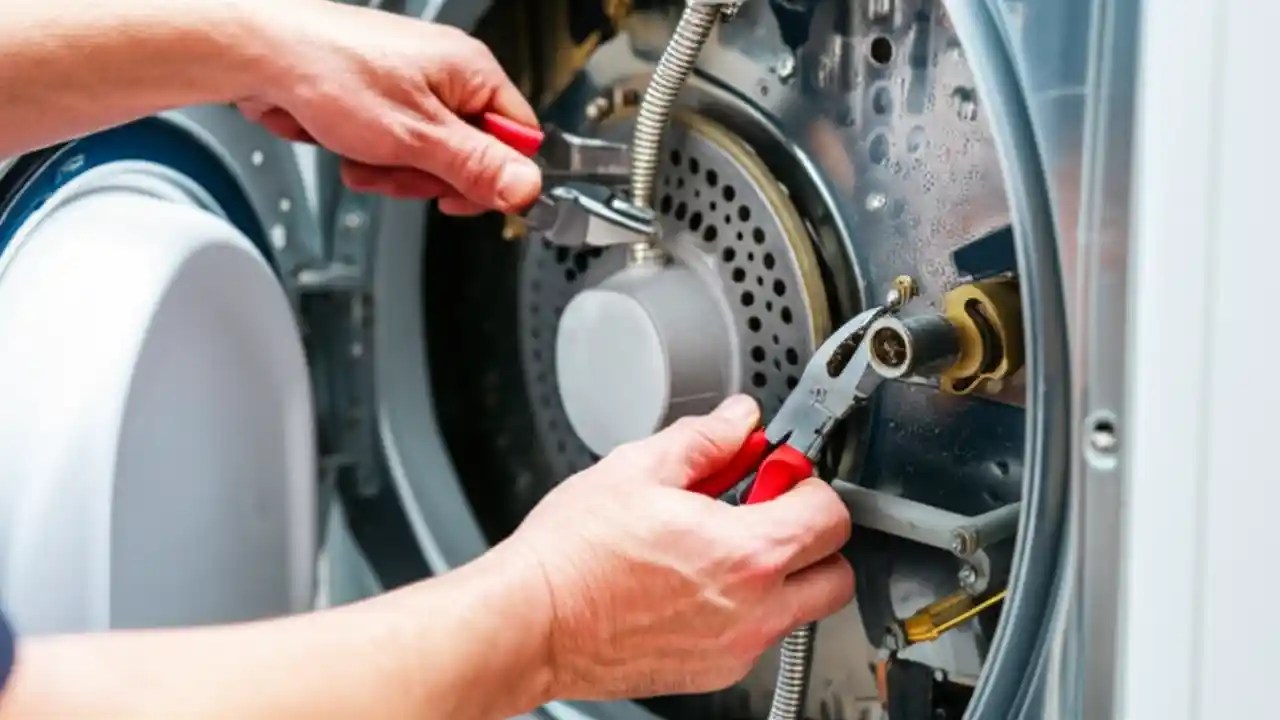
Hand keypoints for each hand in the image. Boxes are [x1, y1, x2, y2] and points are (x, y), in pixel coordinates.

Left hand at [238, 3, 540, 214]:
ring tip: (366, 155)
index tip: (466, 195)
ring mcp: (414, 90)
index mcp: (472, 72)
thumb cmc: (330, 71)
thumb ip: (476, 167)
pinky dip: (372, 160)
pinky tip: (350, 148)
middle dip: (430, 175)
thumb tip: (526, 190)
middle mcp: (448, 77)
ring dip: (395, 171)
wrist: (261, 54)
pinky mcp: (382, 104)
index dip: (495, 177)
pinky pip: (397, 152)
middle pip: (471, 157)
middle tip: (401, 167)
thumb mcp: (416, 135)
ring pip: (430, 161)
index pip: (519, 140)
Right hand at [504, 395, 853, 700]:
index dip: (808, 485)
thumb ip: (705, 439)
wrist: (532, 622)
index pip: (831, 515)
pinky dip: (746, 609)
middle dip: (813, 537)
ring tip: (721, 546)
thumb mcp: (638, 469)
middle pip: (836, 574)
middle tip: (766, 512)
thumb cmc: (573, 556)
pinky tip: (694, 581)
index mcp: (747, 553)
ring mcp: (735, 649)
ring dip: (781, 575)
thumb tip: (738, 421)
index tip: (778, 476)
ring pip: (800, 609)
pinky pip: (757, 637)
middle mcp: (754, 610)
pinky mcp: (712, 673)